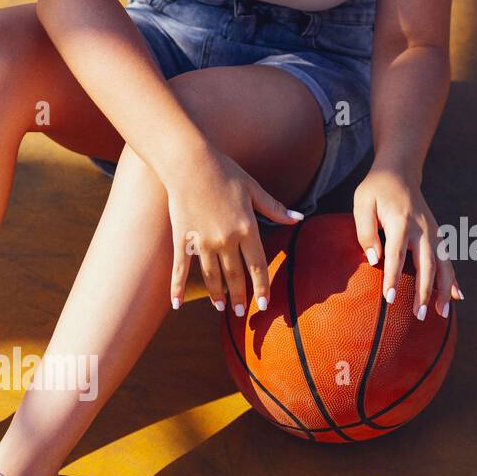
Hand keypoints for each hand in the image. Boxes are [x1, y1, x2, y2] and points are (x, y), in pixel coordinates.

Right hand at [167, 145, 299, 314]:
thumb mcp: (253, 189)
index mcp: (246, 228)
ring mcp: (202, 241)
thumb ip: (274, 208)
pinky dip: (177, 288)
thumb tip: (298, 219)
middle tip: (242, 313)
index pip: (258, 265)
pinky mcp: (182, 239)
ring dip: (217, 294)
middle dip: (240, 296)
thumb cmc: (224, 171)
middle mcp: (225, 240)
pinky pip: (180, 269)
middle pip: (235, 275)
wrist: (189, 163)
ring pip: (211, 276)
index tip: (264, 305)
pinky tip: (177, 304)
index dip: (262, 287)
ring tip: (220, 307)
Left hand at [353, 165, 461, 318]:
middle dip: (424, 292)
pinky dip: (453, 279)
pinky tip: (458, 297)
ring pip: (443, 265)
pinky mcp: (437, 235)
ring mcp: (433, 232)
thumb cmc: (376, 190)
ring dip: (444, 291)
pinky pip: (448, 260)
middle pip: (426, 264)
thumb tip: (374, 259)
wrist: (399, 172)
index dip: (393, 277)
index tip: (389, 298)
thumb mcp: (362, 204)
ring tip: (442, 314)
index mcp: (401, 221)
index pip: (396, 254)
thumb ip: (366, 231)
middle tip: (420, 315)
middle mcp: (422, 228)